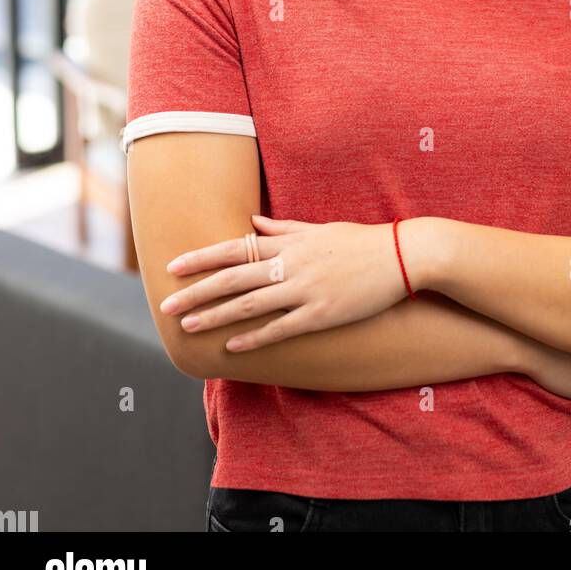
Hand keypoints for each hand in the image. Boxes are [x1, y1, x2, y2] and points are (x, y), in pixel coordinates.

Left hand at [160, 216, 411, 350]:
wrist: (403, 255)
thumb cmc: (361, 241)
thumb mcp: (320, 229)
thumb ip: (284, 229)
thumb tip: (253, 222)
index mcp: (290, 242)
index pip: (234, 248)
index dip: (201, 258)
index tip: (173, 266)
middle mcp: (291, 263)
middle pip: (233, 277)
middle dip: (197, 291)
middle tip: (166, 305)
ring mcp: (306, 289)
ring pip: (250, 304)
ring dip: (216, 316)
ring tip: (189, 327)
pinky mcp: (322, 312)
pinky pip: (281, 328)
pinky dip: (254, 337)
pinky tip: (232, 347)